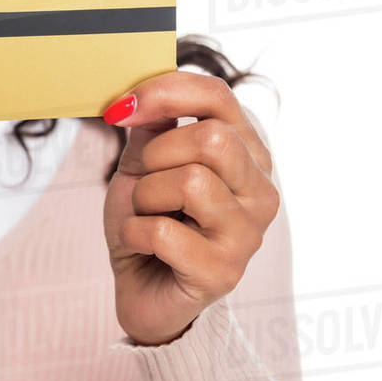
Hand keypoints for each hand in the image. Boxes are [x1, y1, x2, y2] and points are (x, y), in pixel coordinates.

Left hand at [102, 71, 279, 345]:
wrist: (141, 289)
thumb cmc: (149, 221)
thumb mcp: (144, 163)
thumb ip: (153, 124)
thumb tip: (145, 90)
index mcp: (247, 153)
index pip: (218, 96)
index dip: (165, 91)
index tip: (121, 108)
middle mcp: (260, 191)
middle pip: (212, 138)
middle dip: (157, 156)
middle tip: (144, 185)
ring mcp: (248, 234)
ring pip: (191, 182)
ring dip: (145, 198)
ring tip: (146, 217)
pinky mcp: (224, 272)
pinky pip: (163, 232)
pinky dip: (134, 233)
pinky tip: (141, 246)